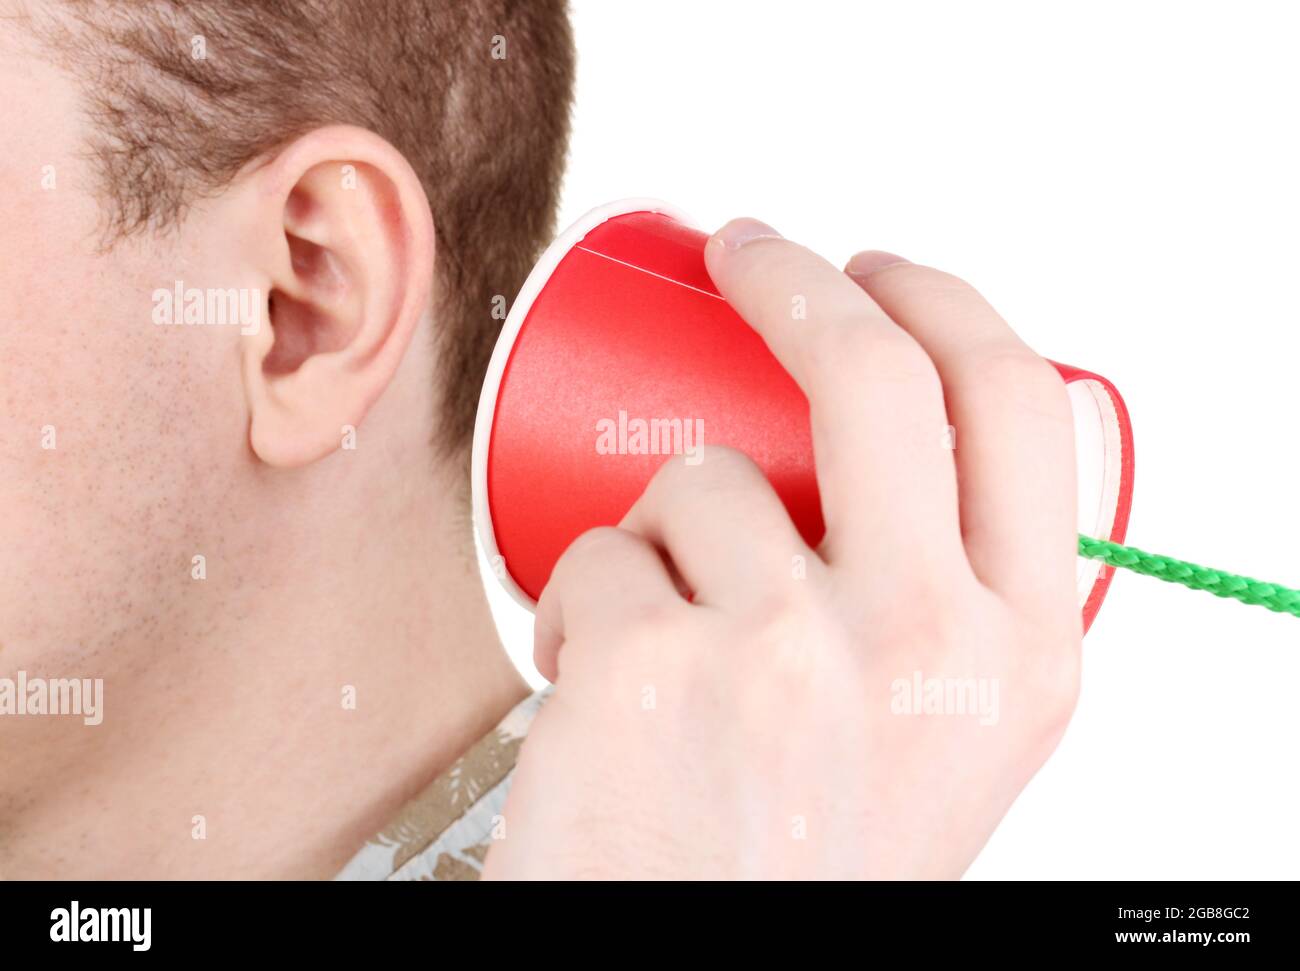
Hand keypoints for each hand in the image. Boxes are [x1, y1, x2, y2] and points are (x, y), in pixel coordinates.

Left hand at [482, 219, 1080, 878]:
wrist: (685, 967)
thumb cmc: (800, 857)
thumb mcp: (940, 740)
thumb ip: (947, 609)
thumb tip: (904, 455)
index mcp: (1021, 655)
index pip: (1016, 405)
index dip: (941, 301)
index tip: (877, 267)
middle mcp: (924, 645)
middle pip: (874, 371)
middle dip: (798, 274)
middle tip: (745, 252)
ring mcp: (785, 648)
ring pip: (699, 476)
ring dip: (657, 529)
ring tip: (657, 638)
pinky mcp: (647, 660)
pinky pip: (593, 553)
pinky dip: (579, 599)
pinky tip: (598, 687)